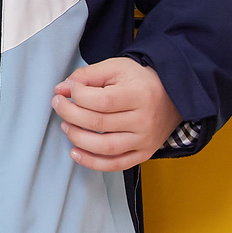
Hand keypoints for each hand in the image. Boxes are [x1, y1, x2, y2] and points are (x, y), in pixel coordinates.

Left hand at [52, 55, 180, 172]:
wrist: (172, 96)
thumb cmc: (140, 80)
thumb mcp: (116, 67)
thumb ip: (87, 75)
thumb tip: (61, 89)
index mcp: (139, 95)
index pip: (102, 101)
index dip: (78, 96)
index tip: (68, 90)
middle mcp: (144, 120)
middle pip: (99, 123)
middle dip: (70, 114)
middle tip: (59, 105)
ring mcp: (144, 140)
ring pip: (105, 147)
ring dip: (78, 138)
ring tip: (66, 126)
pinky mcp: (143, 154)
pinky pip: (115, 165)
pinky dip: (92, 162)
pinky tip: (75, 152)